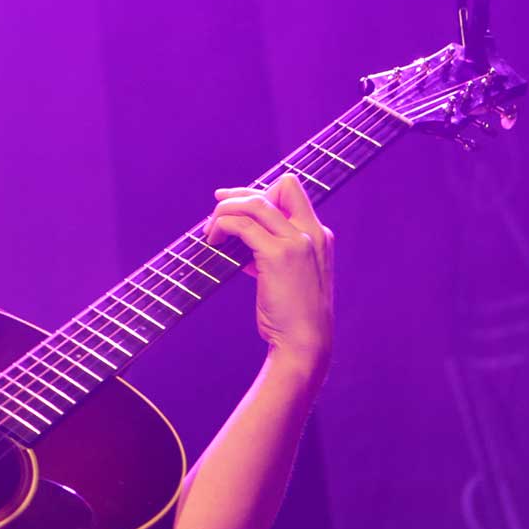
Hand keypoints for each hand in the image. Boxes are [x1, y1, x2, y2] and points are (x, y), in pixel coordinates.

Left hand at [205, 173, 334, 378]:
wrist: (305, 341)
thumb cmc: (292, 315)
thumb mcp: (288, 277)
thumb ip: (272, 256)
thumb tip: (244, 248)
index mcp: (318, 235)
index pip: (293, 191)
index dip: (262, 193)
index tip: (236, 204)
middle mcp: (312, 232)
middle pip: (278, 187)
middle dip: (241, 195)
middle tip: (216, 211)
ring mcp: (297, 242)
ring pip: (255, 203)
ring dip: (226, 211)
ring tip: (209, 231)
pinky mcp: (278, 255)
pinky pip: (242, 225)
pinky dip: (222, 227)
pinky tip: (212, 242)